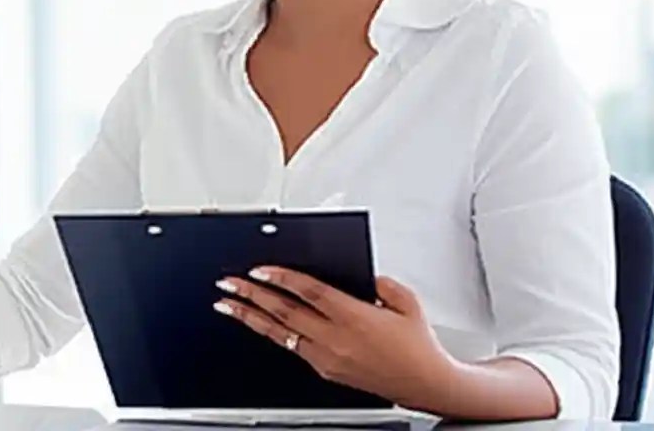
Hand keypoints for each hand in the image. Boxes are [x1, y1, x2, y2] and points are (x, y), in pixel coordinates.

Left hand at [214, 267, 457, 411]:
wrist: (426, 385)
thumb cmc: (418, 346)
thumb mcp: (407, 302)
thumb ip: (381, 282)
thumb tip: (360, 274)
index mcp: (355, 317)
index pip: (309, 292)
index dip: (281, 278)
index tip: (260, 268)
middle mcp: (336, 338)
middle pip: (284, 312)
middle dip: (252, 295)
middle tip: (228, 282)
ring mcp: (327, 357)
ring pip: (280, 333)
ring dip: (250, 316)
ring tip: (227, 304)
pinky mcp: (325, 369)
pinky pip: (291, 347)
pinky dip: (272, 332)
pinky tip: (257, 323)